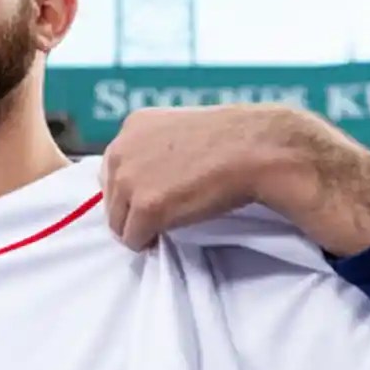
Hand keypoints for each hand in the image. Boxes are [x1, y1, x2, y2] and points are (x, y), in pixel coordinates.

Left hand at [100, 105, 369, 255]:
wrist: (257, 149)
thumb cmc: (231, 141)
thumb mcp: (184, 132)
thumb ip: (158, 149)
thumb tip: (149, 178)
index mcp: (133, 126)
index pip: (113, 169)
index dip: (134, 189)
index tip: (159, 196)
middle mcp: (122, 149)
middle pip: (111, 198)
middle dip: (132, 211)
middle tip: (168, 213)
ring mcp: (130, 179)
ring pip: (118, 222)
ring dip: (141, 229)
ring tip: (173, 223)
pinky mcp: (144, 207)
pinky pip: (133, 240)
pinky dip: (149, 243)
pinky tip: (172, 233)